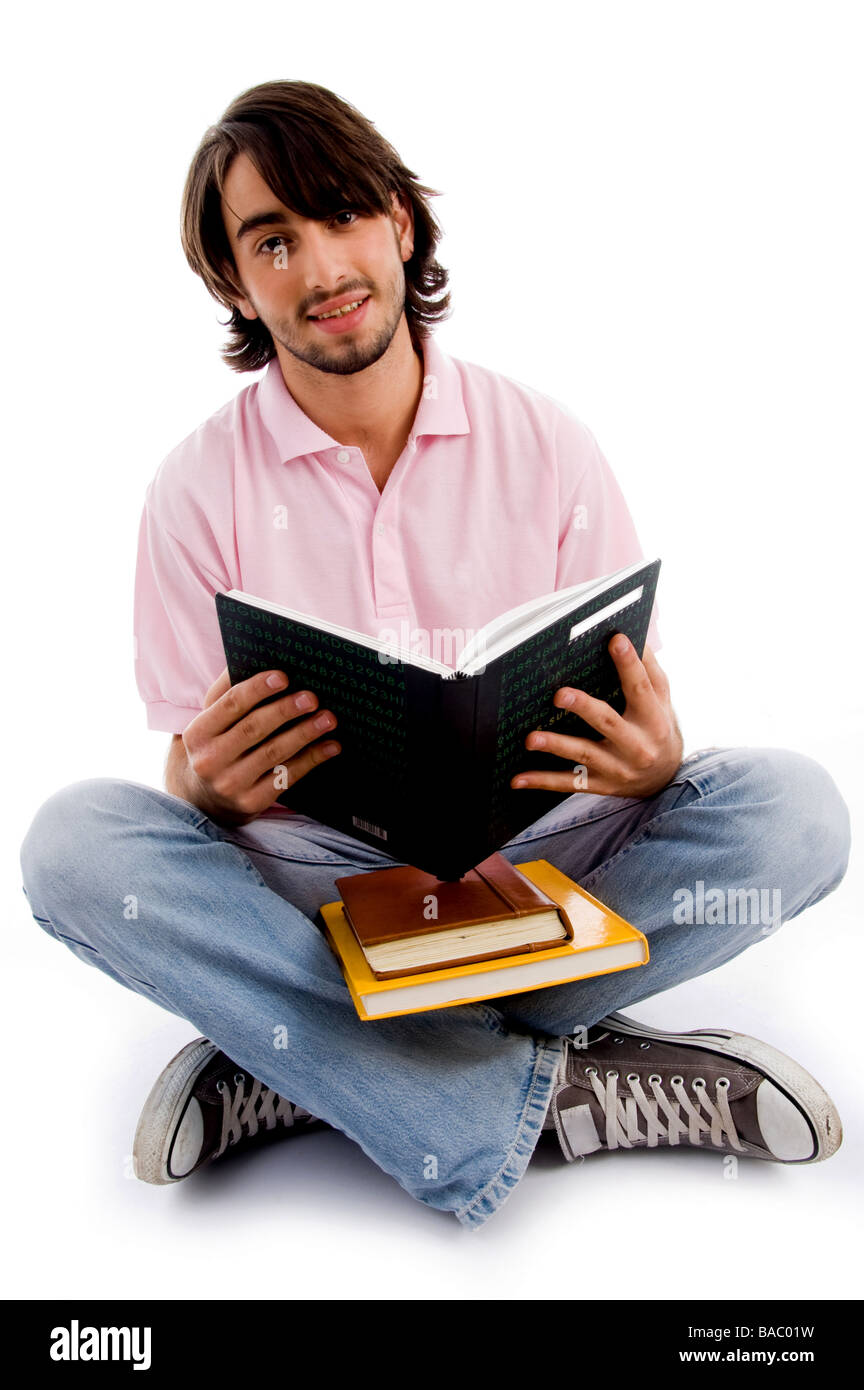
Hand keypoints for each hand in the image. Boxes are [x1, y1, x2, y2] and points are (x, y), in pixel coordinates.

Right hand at [180, 667, 340, 822]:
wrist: (204, 799)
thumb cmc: (216, 746)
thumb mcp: (211, 721)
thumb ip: (227, 691)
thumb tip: (255, 657)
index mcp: (198, 733)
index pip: (230, 705)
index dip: (258, 688)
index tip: (284, 676)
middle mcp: (210, 760)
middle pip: (253, 729)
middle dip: (286, 710)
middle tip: (313, 697)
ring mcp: (230, 785)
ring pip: (273, 754)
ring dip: (305, 734)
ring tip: (328, 718)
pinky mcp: (250, 803)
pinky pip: (286, 778)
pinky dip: (311, 760)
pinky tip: (330, 746)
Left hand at [511, 636, 682, 798]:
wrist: (665, 778)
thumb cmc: (657, 727)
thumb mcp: (661, 700)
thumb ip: (648, 670)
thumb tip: (635, 637)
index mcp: (652, 717)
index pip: (640, 687)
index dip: (629, 664)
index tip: (615, 640)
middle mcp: (636, 745)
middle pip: (607, 723)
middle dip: (584, 708)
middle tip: (559, 695)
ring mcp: (618, 768)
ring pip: (584, 755)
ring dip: (556, 746)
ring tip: (531, 739)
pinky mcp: (601, 784)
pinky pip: (569, 783)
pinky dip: (542, 782)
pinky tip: (518, 779)